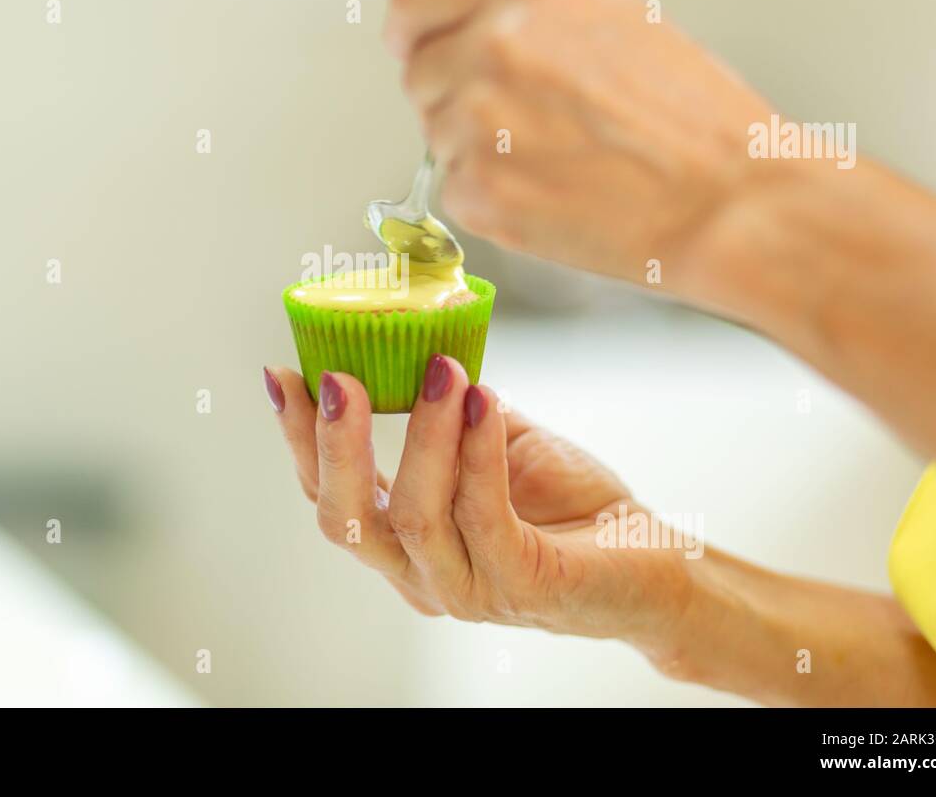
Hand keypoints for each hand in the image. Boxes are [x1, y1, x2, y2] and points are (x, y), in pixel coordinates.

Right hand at [264, 356, 694, 644]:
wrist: (653, 562)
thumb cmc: (571, 506)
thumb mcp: (496, 443)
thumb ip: (450, 415)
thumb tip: (417, 346)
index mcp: (405, 543)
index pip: (330, 496)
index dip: (300, 438)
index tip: (281, 374)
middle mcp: (423, 575)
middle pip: (346, 522)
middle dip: (332, 445)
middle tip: (335, 378)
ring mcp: (470, 589)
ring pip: (412, 517)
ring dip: (420, 435)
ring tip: (440, 369)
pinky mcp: (524, 586)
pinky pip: (485, 518)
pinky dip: (477, 454)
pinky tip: (483, 402)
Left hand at [384, 0, 772, 290]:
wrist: (730, 203)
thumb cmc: (690, 118)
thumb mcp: (611, 22)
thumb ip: (524, 17)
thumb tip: (460, 31)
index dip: (410, 25)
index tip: (411, 45)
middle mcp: (492, 48)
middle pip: (419, 73)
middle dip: (455, 96)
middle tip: (527, 125)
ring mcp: (477, 123)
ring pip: (436, 135)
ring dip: (477, 149)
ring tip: (559, 161)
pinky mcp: (477, 192)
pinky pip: (454, 189)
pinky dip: (492, 197)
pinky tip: (553, 196)